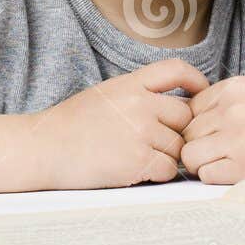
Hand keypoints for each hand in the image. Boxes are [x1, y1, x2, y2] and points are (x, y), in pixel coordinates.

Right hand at [36, 58, 202, 187]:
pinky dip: (158, 174)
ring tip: (140, 158)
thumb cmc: (70, 125)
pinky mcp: (137, 161)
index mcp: (130, 83)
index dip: (196, 81)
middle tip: (158, 143)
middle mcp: (139, 104)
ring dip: (167, 156)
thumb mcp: (106, 94)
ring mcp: (140, 132)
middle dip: (178, 131)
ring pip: (179, 147)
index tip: (202, 94)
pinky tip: (138, 171)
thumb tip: (173, 105)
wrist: (43, 149)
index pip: (177, 69)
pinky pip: (168, 169)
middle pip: (185, 116)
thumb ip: (138, 94)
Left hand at [180, 76, 244, 183]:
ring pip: (189, 155)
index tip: (216, 134)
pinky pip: (205, 174)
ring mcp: (237, 138)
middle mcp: (232, 109)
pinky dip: (215, 176)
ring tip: (225, 162)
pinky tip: (235, 172)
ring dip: (201, 162)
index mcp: (234, 87)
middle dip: (198, 144)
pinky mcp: (244, 166)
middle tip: (222, 152)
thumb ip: (224, 104)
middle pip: (186, 132)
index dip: (198, 125)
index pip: (190, 108)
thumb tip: (186, 126)